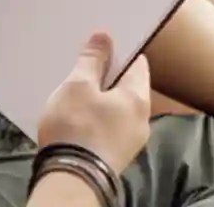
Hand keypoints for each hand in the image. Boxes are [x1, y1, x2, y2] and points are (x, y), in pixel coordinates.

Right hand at [38, 33, 151, 172]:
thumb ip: (92, 60)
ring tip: (75, 95)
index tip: (99, 46)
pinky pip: (111, 126)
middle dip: (107, 76)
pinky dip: (98, 118)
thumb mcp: (78, 85)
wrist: (71, 178)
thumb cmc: (76, 126)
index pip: (138, 64)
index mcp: (138, 98)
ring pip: (118, 108)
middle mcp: (142, 119)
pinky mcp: (117, 155)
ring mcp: (131, 141)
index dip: (119, 51)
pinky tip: (78, 119)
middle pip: (128, 87)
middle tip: (82, 70)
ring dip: (101, 99)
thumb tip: (105, 37)